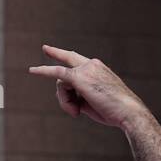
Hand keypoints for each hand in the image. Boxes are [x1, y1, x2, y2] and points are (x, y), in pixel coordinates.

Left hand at [27, 45, 149, 130]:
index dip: (68, 57)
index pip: (79, 62)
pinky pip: (57, 73)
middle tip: (45, 48)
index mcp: (98, 69)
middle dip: (56, 52)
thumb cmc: (113, 111)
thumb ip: (78, 96)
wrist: (128, 112)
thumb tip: (64, 97)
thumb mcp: (93, 102)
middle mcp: (92, 65)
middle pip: (68, 61)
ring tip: (77, 112)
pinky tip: (32, 71)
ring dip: (64, 101)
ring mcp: (86, 69)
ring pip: (61, 81)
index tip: (59, 52)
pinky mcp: (79, 77)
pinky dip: (43, 72)